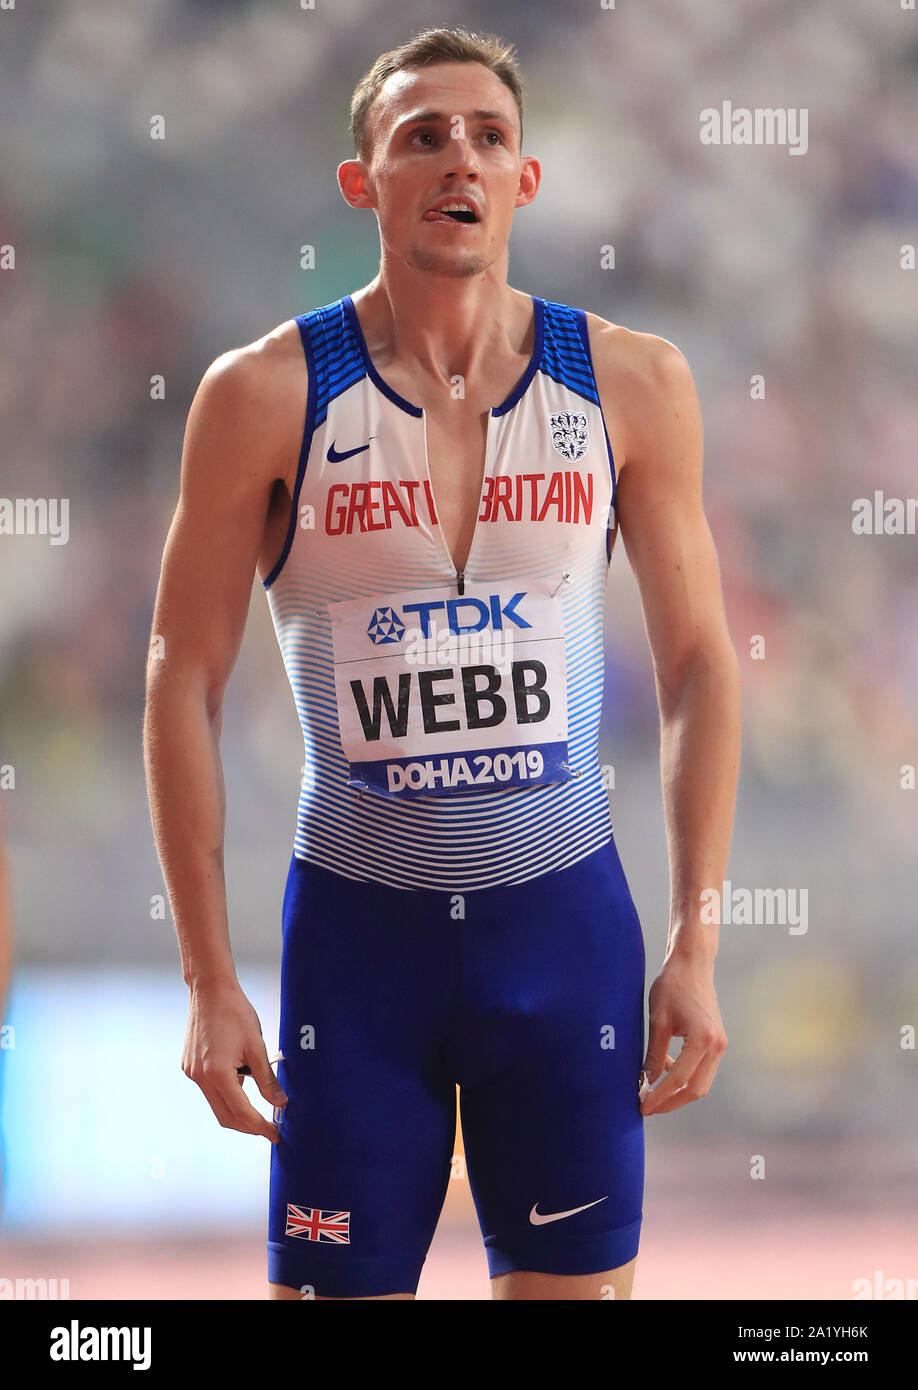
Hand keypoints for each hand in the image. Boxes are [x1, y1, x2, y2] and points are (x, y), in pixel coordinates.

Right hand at [182, 977, 287, 1140]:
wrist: (210, 990)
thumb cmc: (235, 1012)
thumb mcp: (257, 1045)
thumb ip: (268, 1079)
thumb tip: (280, 1103)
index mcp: (217, 1073)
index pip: (242, 1112)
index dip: (260, 1126)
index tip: (275, 1134)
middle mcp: (200, 1077)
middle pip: (225, 1116)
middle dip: (248, 1126)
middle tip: (269, 1127)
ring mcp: (192, 1072)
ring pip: (216, 1104)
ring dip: (237, 1110)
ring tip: (260, 1106)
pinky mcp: (190, 1066)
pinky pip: (210, 1089)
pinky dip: (227, 1093)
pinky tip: (242, 1082)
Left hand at [641, 953, 726, 1114]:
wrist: (692, 964)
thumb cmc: (673, 986)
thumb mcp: (658, 1020)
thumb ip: (655, 1054)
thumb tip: (647, 1081)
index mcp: (703, 1040)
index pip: (679, 1080)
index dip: (659, 1096)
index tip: (642, 1105)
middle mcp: (717, 1046)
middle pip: (696, 1090)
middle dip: (671, 1102)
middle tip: (647, 1107)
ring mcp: (720, 1044)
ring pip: (701, 1082)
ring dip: (678, 1092)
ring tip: (652, 1094)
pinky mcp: (716, 1041)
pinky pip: (702, 1069)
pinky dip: (685, 1077)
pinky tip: (664, 1071)